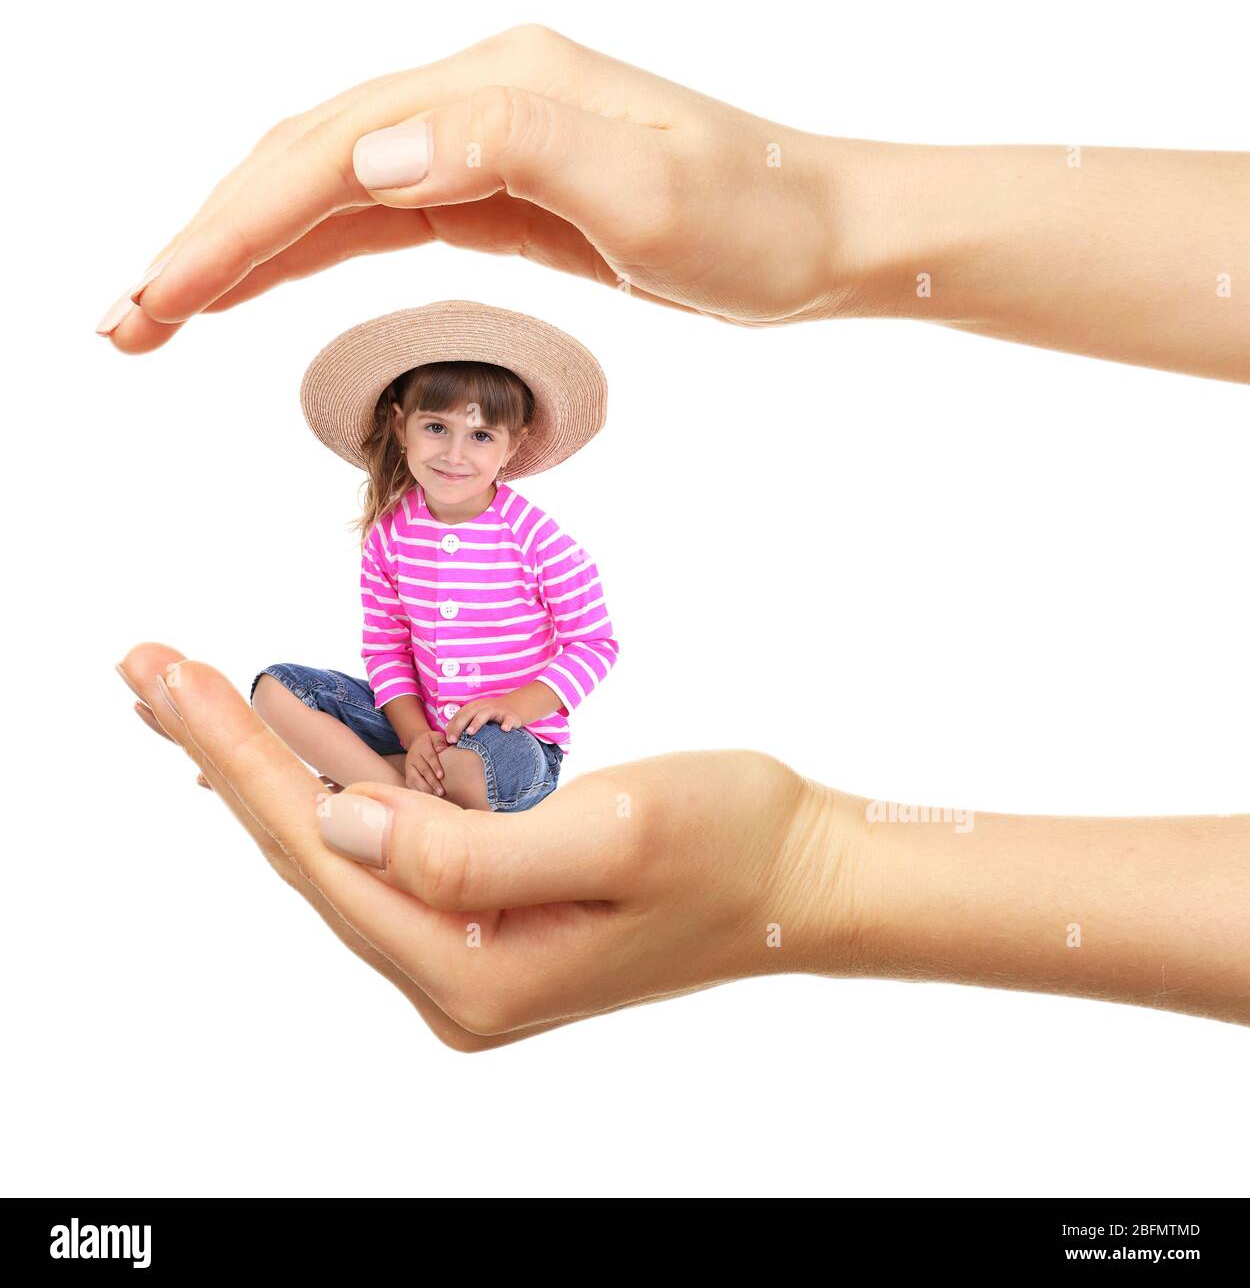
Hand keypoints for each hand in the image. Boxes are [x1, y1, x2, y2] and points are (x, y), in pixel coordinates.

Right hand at [95, 23, 845, 348]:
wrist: (822, 234)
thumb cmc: (755, 221)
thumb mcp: (647, 186)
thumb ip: (511, 152)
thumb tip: (375, 155)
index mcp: (496, 88)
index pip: (330, 156)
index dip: (233, 227)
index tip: (159, 298)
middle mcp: (476, 100)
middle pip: (304, 161)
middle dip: (207, 238)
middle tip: (122, 320)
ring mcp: (485, 142)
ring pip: (330, 188)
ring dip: (239, 246)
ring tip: (159, 312)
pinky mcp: (501, 190)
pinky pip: (378, 216)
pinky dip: (307, 250)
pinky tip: (261, 283)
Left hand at [117, 642, 1249, 1037]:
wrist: (807, 873)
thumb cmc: (734, 846)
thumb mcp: (612, 832)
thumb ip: (466, 845)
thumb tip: (342, 827)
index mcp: (474, 968)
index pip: (323, 853)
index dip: (238, 759)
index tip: (171, 681)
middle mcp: (457, 966)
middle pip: (311, 847)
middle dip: (229, 751)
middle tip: (151, 670)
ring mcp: (473, 935)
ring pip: (345, 834)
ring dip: (275, 755)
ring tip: (197, 688)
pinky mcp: (494, 897)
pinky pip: (397, 826)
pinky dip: (346, 764)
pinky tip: (300, 717)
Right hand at [404, 729, 449, 795]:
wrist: (417, 743)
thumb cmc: (431, 742)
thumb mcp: (436, 736)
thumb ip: (440, 742)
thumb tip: (442, 749)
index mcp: (422, 747)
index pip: (429, 757)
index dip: (435, 766)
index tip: (441, 776)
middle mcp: (413, 757)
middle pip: (423, 771)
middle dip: (432, 782)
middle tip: (441, 791)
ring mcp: (409, 767)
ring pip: (415, 780)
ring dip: (425, 789)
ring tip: (436, 796)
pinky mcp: (407, 775)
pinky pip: (411, 786)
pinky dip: (419, 793)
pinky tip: (428, 799)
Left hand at [444, 697, 524, 744]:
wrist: (514, 706)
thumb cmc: (490, 716)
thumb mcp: (475, 716)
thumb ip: (461, 723)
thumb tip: (446, 733)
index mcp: (474, 707)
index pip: (460, 716)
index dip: (452, 727)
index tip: (448, 740)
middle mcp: (483, 707)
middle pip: (468, 714)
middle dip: (459, 726)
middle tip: (453, 740)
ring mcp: (497, 710)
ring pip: (485, 714)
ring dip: (476, 722)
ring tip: (470, 732)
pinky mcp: (510, 715)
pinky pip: (508, 719)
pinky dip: (507, 723)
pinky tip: (504, 729)